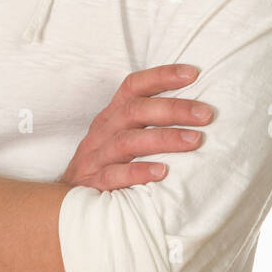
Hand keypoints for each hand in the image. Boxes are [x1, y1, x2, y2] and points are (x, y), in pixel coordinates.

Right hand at [59, 64, 213, 191]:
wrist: (66, 199)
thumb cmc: (105, 163)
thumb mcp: (120, 135)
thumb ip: (147, 122)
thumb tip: (196, 110)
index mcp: (112, 115)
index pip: (134, 86)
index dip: (161, 76)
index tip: (192, 73)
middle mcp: (104, 131)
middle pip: (136, 111)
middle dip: (173, 109)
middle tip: (206, 114)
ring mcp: (97, 157)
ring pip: (128, 142)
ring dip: (164, 139)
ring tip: (194, 140)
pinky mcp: (94, 183)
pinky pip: (115, 175)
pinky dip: (139, 172)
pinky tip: (163, 172)